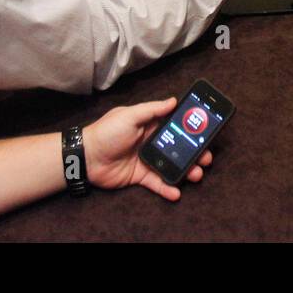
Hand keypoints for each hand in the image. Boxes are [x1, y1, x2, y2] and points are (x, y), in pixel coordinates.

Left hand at [84, 98, 211, 201]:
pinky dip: (167, 188)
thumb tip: (173, 100)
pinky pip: (157, 183)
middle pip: (178, 147)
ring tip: (196, 174)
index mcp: (150, 125)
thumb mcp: (130, 115)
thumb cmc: (108, 132)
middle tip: (206, 157)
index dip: (190, 129)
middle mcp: (151, 142)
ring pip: (171, 166)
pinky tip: (177, 192)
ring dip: (186, 171)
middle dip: (194, 153)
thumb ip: (152, 110)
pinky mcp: (140, 177)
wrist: (87, 157)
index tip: (205, 131)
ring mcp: (147, 160)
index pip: (174, 125)